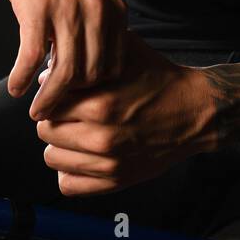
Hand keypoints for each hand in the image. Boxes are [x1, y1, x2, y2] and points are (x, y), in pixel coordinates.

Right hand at [0, 0, 128, 108]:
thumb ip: (95, 20)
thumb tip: (88, 58)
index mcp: (113, 8)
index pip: (114, 66)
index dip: (95, 88)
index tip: (77, 96)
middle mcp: (96, 12)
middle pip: (92, 76)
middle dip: (74, 98)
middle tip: (55, 107)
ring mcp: (68, 12)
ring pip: (65, 75)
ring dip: (49, 99)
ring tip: (36, 110)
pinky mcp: (37, 10)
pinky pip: (32, 59)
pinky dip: (22, 78)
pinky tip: (15, 87)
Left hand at [31, 31, 213, 195]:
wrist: (194, 112)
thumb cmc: (158, 79)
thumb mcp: (125, 54)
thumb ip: (85, 58)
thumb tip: (48, 69)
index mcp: (101, 104)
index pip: (47, 104)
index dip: (50, 95)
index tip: (59, 93)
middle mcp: (102, 138)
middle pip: (45, 131)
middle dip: (53, 118)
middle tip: (67, 112)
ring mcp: (109, 164)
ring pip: (52, 158)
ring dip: (60, 144)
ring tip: (75, 133)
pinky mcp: (116, 182)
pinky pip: (68, 185)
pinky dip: (69, 171)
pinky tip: (81, 155)